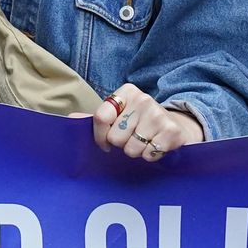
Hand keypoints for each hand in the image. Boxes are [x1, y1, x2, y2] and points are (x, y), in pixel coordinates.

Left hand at [87, 83, 205, 161]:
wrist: (177, 126)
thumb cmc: (141, 122)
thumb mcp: (120, 115)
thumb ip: (96, 119)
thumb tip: (70, 120)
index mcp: (126, 92)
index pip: (101, 118)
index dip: (100, 136)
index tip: (105, 143)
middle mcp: (143, 99)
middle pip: (115, 137)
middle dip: (121, 143)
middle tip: (133, 137)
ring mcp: (158, 114)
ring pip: (131, 149)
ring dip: (136, 151)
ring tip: (145, 141)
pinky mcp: (171, 131)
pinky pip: (148, 155)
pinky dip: (150, 156)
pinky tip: (156, 145)